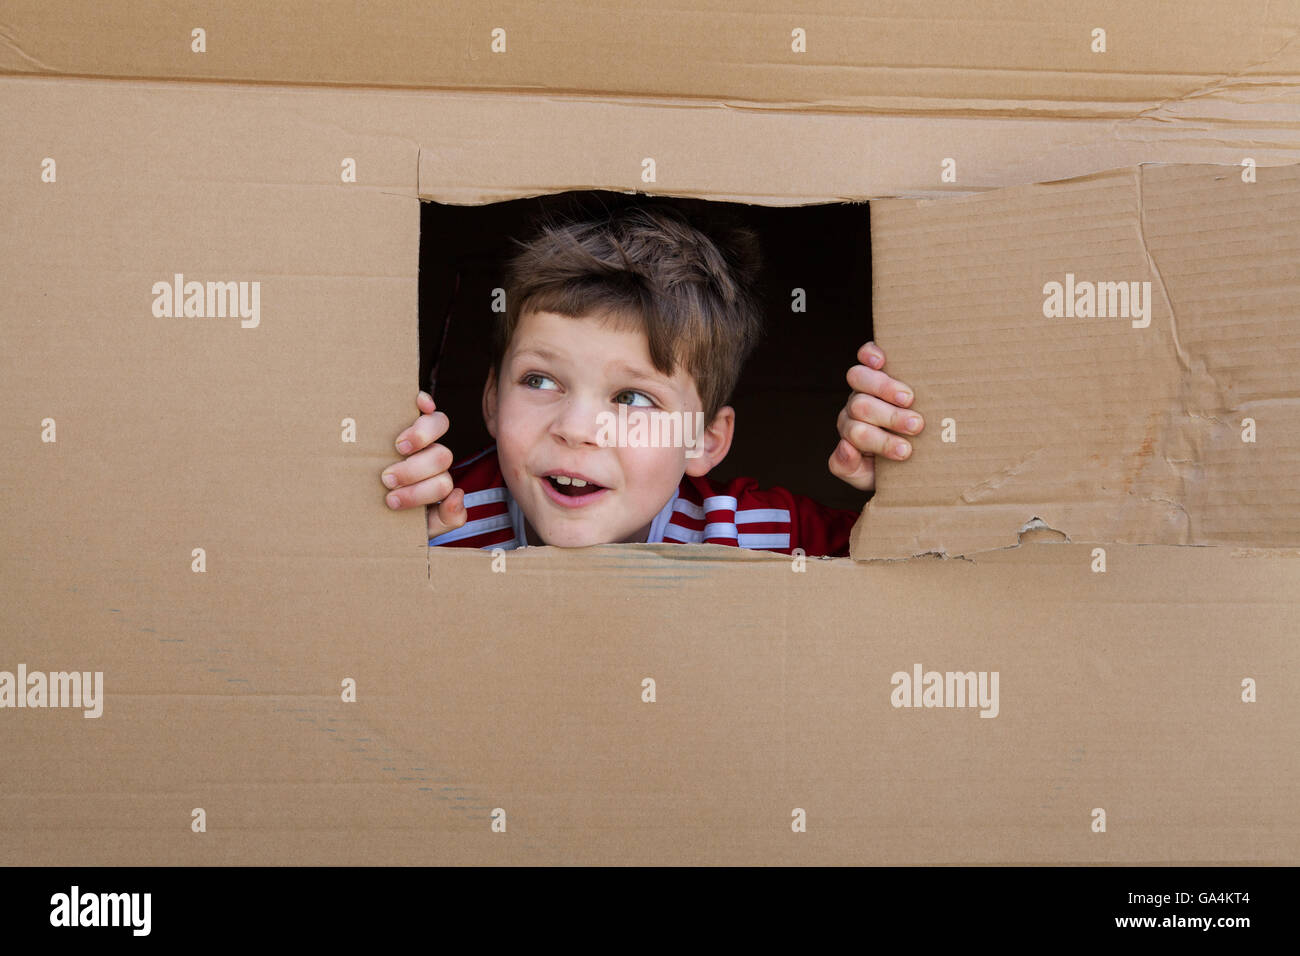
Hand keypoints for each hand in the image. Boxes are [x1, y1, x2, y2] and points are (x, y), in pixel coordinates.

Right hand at [381, 391, 466, 538]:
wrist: (360, 504)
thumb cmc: (390, 510)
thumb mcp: (419, 525)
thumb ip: (446, 519)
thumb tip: (458, 494)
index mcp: (436, 481)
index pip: (444, 484)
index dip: (422, 492)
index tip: (391, 500)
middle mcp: (433, 457)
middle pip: (442, 456)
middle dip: (415, 470)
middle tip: (388, 478)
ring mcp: (422, 435)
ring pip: (439, 425)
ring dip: (419, 437)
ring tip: (398, 448)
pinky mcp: (408, 418)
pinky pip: (426, 405)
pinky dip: (426, 402)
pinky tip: (419, 403)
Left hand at [827, 341, 923, 493]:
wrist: (908, 454)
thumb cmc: (887, 463)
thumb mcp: (865, 475)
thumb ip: (846, 467)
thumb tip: (845, 447)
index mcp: (850, 431)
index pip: (855, 433)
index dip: (879, 441)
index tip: (906, 451)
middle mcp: (854, 407)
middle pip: (860, 405)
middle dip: (889, 417)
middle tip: (916, 425)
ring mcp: (863, 385)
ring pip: (860, 379)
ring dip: (885, 388)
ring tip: (909, 399)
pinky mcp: (876, 366)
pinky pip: (865, 354)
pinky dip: (870, 354)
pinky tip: (880, 360)